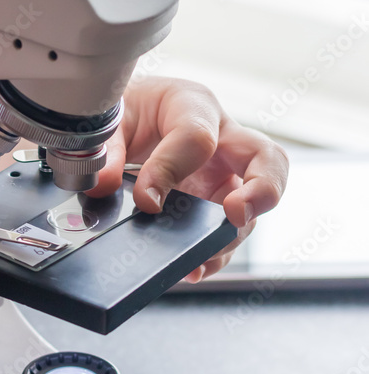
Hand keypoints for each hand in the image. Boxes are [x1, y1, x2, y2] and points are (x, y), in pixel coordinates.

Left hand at [87, 76, 288, 279]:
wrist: (122, 117)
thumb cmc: (125, 109)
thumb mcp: (109, 118)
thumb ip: (107, 148)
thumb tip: (105, 183)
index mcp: (193, 105)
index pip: (197, 137)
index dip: (170, 170)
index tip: (146, 199)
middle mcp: (221, 139)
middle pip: (267, 159)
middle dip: (261, 189)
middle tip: (235, 214)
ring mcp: (223, 174)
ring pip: (253, 205)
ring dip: (231, 235)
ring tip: (202, 256)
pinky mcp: (215, 203)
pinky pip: (226, 232)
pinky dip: (214, 254)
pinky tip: (193, 267)